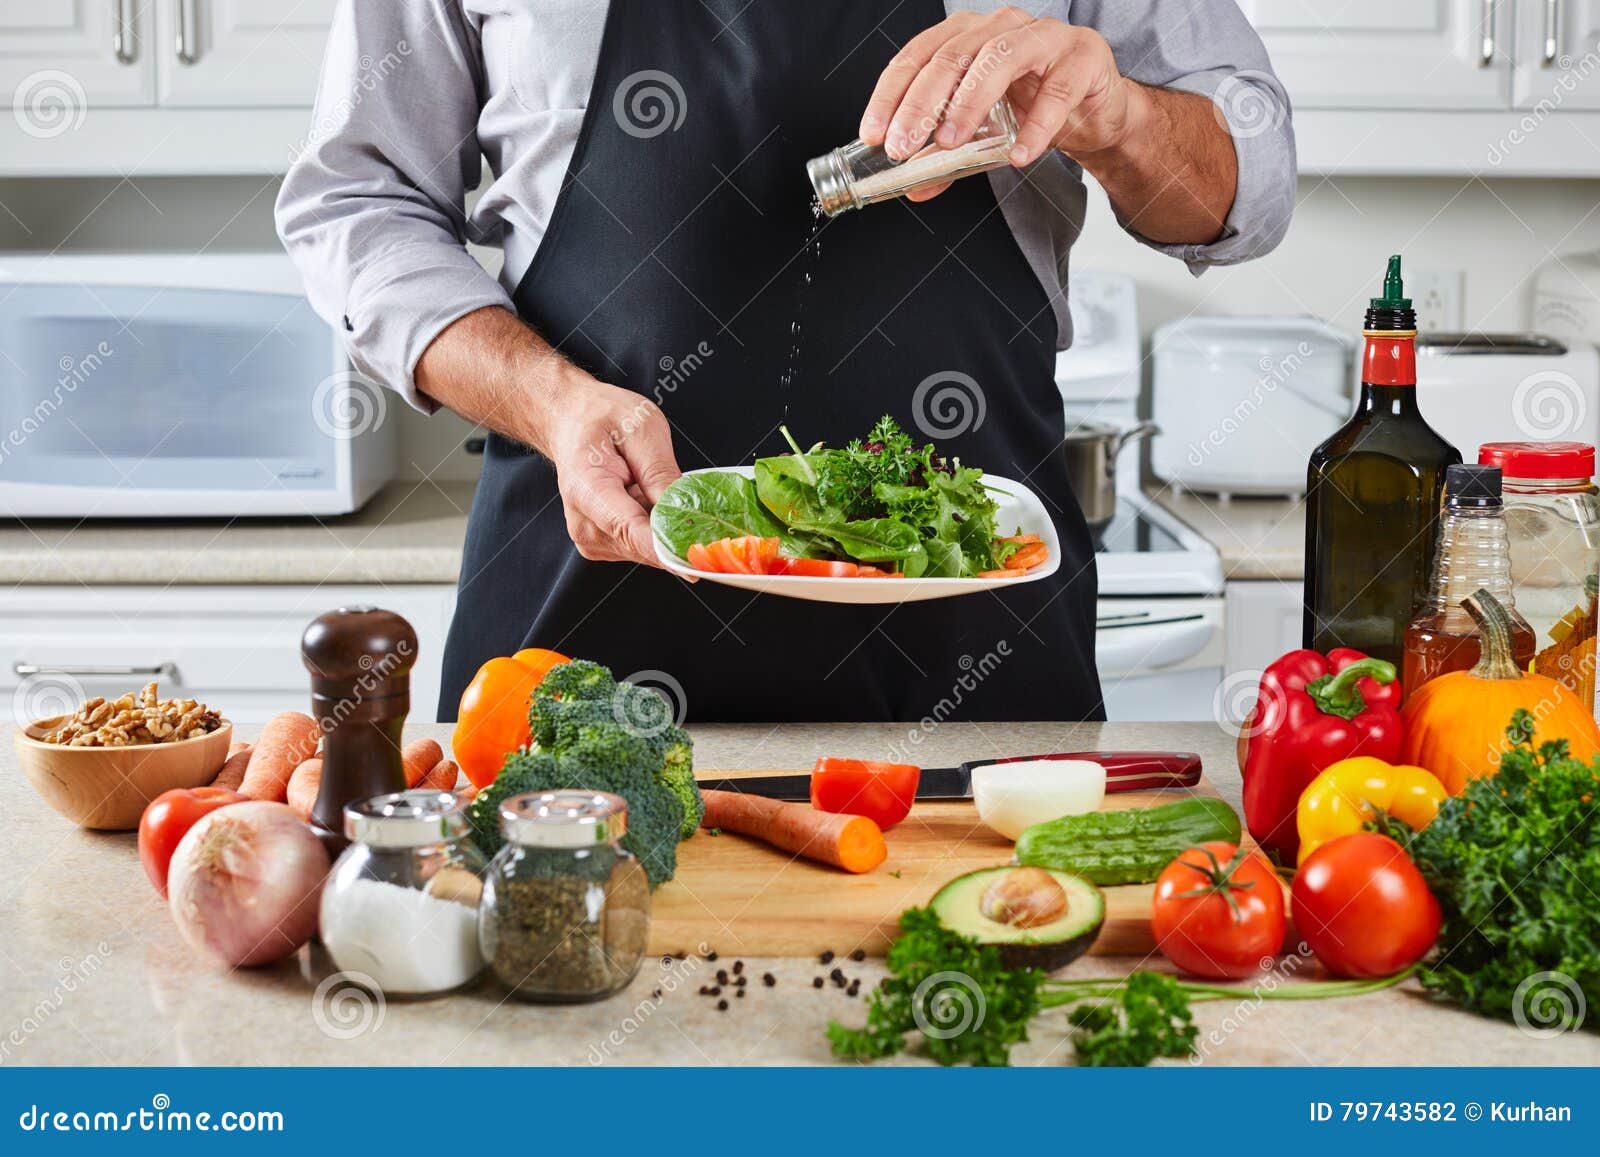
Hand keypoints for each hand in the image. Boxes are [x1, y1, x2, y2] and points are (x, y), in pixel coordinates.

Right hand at [542, 379, 681, 566]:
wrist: (571, 421)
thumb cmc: (602, 419)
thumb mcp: (641, 429)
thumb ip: (660, 472)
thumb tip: (685, 509)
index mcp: (586, 490)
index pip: (630, 530)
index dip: (665, 548)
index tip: (697, 561)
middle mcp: (584, 523)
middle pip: (642, 546)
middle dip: (676, 535)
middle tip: (702, 511)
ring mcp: (591, 539)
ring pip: (646, 550)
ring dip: (664, 529)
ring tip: (659, 490)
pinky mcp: (603, 545)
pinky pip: (641, 546)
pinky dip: (655, 529)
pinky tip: (649, 501)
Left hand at [859, 8, 1137, 186]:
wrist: (1096, 110)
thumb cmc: (1034, 108)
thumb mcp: (983, 133)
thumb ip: (948, 156)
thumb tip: (913, 188)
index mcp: (969, 35)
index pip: (919, 56)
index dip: (891, 94)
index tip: (874, 133)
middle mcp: (1002, 27)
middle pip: (951, 57)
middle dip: (920, 104)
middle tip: (903, 145)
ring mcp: (1044, 37)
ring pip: (998, 60)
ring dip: (968, 104)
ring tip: (950, 144)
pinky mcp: (1083, 58)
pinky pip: (1056, 92)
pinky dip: (1036, 126)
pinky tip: (1019, 155)